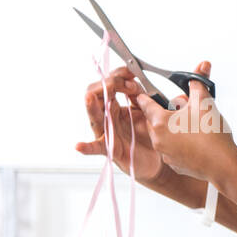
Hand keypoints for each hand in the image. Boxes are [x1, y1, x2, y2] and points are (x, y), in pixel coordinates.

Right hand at [75, 65, 164, 182]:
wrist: (156, 161)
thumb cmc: (147, 138)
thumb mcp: (145, 112)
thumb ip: (139, 97)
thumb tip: (134, 81)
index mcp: (115, 107)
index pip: (108, 84)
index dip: (119, 75)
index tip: (133, 74)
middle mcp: (107, 118)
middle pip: (96, 95)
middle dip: (109, 84)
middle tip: (127, 85)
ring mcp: (107, 133)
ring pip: (94, 116)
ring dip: (92, 106)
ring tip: (90, 99)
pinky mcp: (110, 150)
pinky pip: (96, 148)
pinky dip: (86, 147)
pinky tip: (79, 146)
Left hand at [133, 60, 236, 183]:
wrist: (222, 164)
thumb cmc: (211, 135)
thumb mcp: (204, 101)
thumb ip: (198, 82)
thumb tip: (202, 67)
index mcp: (160, 122)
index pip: (146, 104)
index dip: (147, 96)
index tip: (145, 93)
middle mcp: (158, 139)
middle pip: (156, 120)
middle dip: (167, 113)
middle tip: (185, 110)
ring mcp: (165, 154)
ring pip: (164, 135)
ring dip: (173, 129)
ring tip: (193, 126)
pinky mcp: (175, 165)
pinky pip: (172, 149)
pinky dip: (180, 144)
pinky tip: (195, 142)